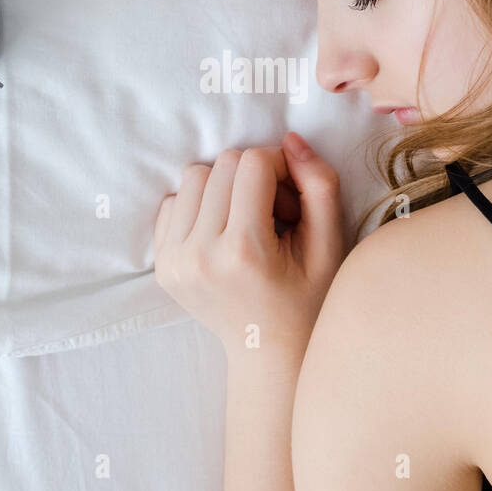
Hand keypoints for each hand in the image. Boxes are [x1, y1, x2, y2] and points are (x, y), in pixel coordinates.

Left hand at [154, 132, 346, 358]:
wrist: (269, 351)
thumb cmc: (309, 299)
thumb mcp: (330, 244)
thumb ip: (319, 186)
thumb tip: (290, 139)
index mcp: (243, 250)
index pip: (253, 162)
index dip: (281, 168)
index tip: (294, 200)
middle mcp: (200, 254)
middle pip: (221, 164)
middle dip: (254, 176)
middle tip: (274, 213)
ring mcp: (174, 261)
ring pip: (193, 176)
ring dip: (224, 186)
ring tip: (248, 221)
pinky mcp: (161, 264)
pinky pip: (173, 201)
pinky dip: (200, 205)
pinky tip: (224, 232)